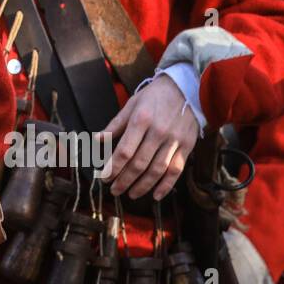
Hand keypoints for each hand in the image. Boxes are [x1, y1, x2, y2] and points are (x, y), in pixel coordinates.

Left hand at [99, 74, 198, 199]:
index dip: (113, 168)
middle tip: (114, 190)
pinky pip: (176, 170)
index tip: (104, 178)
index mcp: (141, 120)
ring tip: (130, 194)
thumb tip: (96, 140)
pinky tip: (155, 195)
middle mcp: (158, 132)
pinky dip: (166, 185)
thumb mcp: (131, 105)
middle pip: (139, 163)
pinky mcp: (187, 146)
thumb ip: (115, 125)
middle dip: (124, 180)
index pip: (125, 151)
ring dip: (142, 186)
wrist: (186, 88)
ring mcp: (174, 140)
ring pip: (157, 170)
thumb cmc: (154, 96)